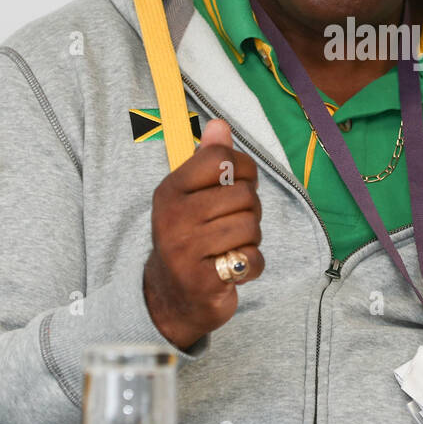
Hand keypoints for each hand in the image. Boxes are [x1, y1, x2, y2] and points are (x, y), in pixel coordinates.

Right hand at [142, 119, 263, 349]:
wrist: (171, 299)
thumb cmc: (190, 239)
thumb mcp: (192, 196)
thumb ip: (208, 159)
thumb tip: (220, 125)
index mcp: (171, 190)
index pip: (221, 158)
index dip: (243, 170)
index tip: (237, 186)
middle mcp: (173, 217)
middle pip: (244, 195)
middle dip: (250, 211)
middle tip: (233, 225)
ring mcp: (185, 250)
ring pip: (251, 226)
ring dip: (251, 239)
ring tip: (232, 246)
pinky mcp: (203, 280)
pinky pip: (251, 259)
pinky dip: (252, 265)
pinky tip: (234, 267)